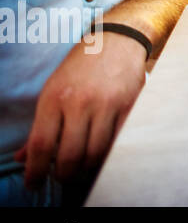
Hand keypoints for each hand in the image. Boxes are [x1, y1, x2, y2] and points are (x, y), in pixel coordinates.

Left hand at [18, 32, 147, 189]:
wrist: (117, 39)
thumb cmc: (81, 66)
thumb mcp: (52, 90)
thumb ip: (39, 126)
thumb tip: (23, 157)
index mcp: (55, 98)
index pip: (41, 144)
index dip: (35, 170)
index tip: (33, 183)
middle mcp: (80, 102)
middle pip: (70, 155)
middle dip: (64, 175)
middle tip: (62, 176)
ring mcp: (107, 105)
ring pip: (95, 153)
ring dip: (86, 168)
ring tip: (81, 167)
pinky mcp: (129, 106)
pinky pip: (117, 142)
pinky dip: (108, 154)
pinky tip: (101, 153)